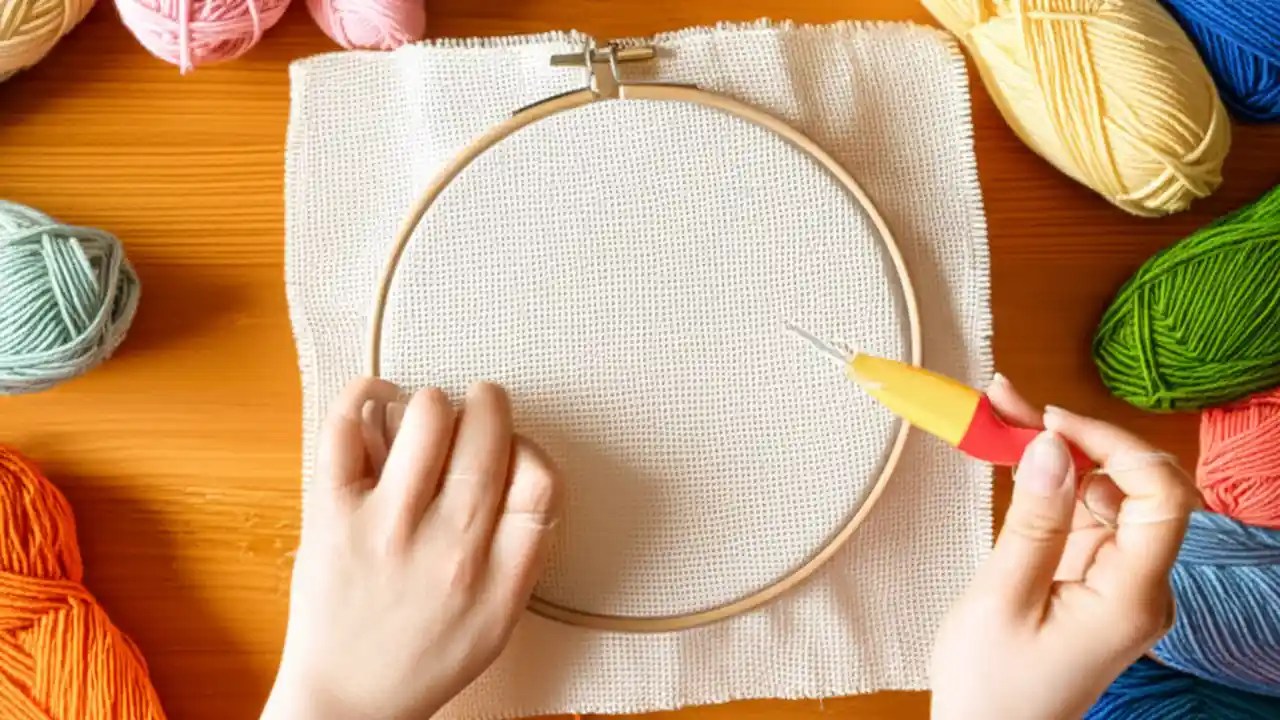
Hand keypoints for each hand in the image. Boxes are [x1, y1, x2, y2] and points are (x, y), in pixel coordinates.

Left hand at [263, 379, 561, 719]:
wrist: (348, 701)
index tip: (515, 448)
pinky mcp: (331, 513)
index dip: (531, 450)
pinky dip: (364, 395)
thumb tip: (522, 462)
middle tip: (482, 403)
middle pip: (487, 440)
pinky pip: (346, 428)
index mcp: (496, 577)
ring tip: (430, 415)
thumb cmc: (423, 656)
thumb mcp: (501, 618)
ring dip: (435, 403)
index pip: (540, 482)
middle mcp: (446, 549)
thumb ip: (523, 547)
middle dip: (489, 405)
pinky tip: (378, 399)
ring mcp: (385, 527)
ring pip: (428, 420)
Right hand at [930, 375, 1197, 719]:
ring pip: (1106, 493)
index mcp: (1131, 598)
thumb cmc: (992, 689)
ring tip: (1000, 417)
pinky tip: (1013, 456)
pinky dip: (1051, 483)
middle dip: (1080, 438)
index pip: (1161, 498)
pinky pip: (1084, 515)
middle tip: (1011, 403)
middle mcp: (1141, 586)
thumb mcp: (1000, 600)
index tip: (1051, 422)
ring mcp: (1120, 581)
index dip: (1114, 445)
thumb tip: (1051, 447)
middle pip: (1135, 486)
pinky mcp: (1095, 577)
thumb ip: (1033, 520)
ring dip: (1059, 453)